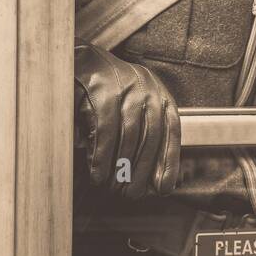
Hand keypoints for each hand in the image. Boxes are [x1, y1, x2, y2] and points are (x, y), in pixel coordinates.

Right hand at [73, 43, 180, 196]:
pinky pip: (107, 129)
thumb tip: (160, 182)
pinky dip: (103, 155)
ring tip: (112, 187)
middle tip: (130, 194)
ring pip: (130, 134)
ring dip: (121, 166)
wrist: (83, 60)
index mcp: (159, 93)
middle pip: (151, 136)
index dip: (169, 161)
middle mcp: (148, 88)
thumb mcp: (136, 108)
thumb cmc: (111, 91)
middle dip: (141, 170)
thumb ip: (147, 138)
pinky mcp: (103, 90)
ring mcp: (126, 87)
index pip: (171, 130)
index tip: (164, 189)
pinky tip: (98, 173)